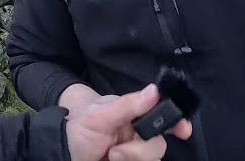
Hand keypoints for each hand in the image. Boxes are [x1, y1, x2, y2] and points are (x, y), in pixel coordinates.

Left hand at [64, 84, 191, 160]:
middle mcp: (138, 134)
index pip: (164, 116)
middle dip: (140, 151)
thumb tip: (155, 90)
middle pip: (159, 145)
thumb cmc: (78, 126)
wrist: (61, 151)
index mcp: (134, 115)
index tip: (183, 130)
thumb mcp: (100, 115)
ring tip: (110, 157)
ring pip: (152, 159)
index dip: (178, 123)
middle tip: (115, 152)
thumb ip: (128, 105)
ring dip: (132, 159)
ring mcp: (135, 152)